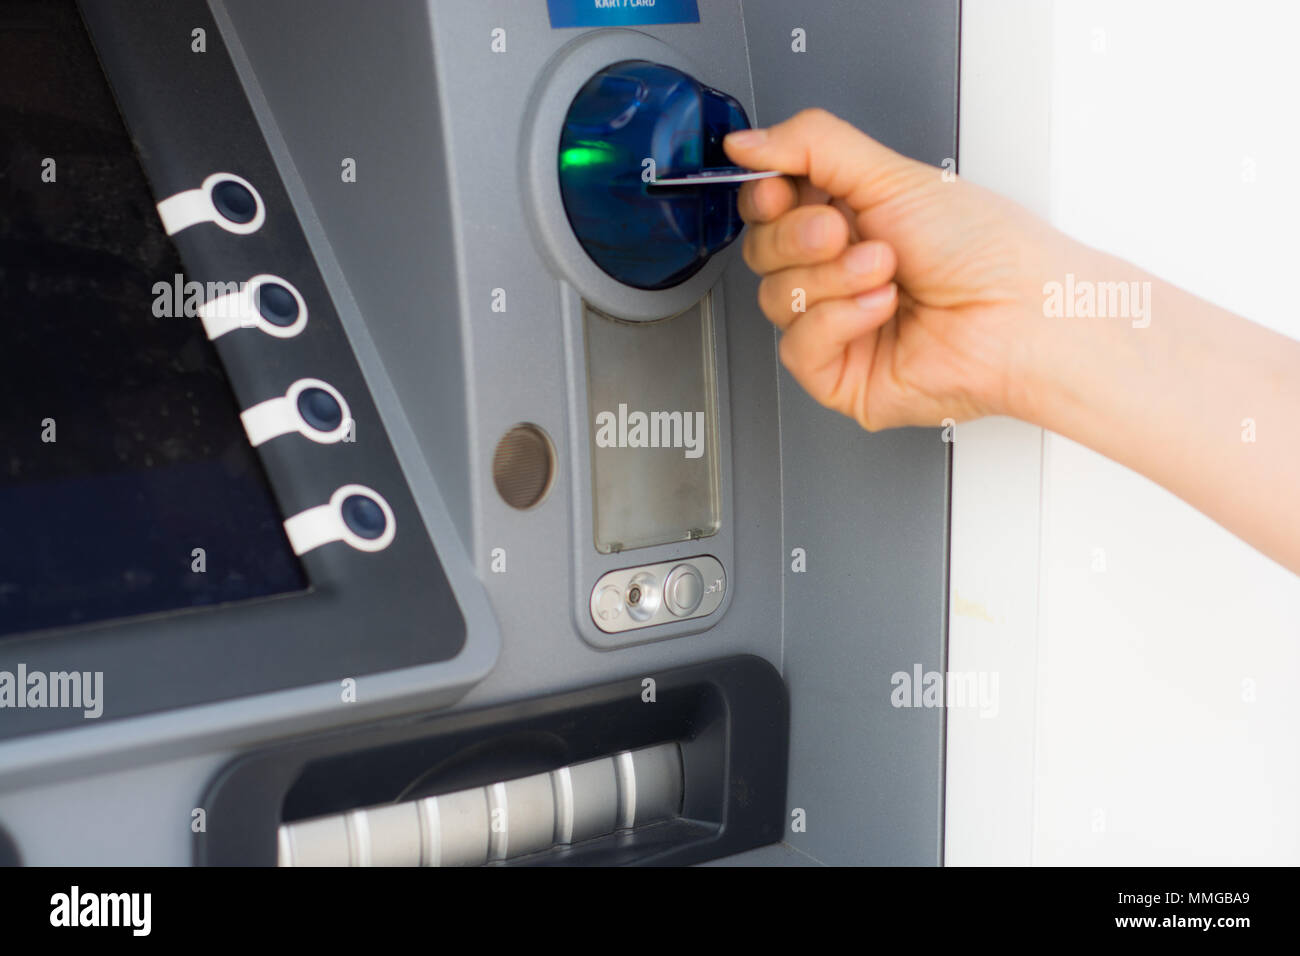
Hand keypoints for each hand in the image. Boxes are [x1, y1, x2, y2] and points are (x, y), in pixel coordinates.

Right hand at [724, 108, 1069, 428]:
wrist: (1023, 315)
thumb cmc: (987, 253)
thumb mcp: (893, 175)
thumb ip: (812, 145)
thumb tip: (747, 143)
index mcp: (849, 219)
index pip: (768, 206)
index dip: (764, 196)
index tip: (779, 188)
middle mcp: (838, 272)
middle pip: (762, 250)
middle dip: (800, 237)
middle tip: (844, 232)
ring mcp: (836, 326)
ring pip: (775, 298)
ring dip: (832, 278)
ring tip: (886, 271)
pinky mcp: (839, 376)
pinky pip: (797, 346)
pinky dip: (839, 321)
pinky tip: (882, 310)